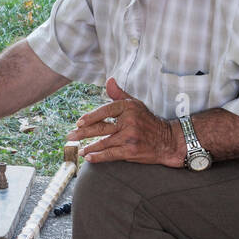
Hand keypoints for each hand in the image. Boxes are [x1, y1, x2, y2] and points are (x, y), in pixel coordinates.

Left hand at [67, 78, 184, 167]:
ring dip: (88, 147)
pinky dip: (98, 156)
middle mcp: (129, 121)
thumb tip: (109, 80)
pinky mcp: (131, 151)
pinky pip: (110, 154)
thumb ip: (119, 94)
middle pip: (101, 127)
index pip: (105, 110)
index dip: (91, 117)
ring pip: (104, 142)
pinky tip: (89, 157)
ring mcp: (130, 137)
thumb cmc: (148, 121)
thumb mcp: (136, 104)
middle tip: (70, 136)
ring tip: (78, 149)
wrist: (168, 141)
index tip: (79, 122)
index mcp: (128, 107)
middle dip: (83, 133)